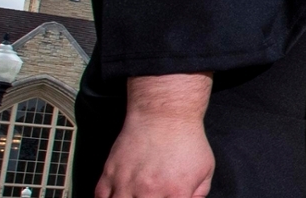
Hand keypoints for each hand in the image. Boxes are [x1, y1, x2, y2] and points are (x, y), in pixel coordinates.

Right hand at [98, 73, 214, 197]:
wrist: (163, 116)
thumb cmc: (187, 140)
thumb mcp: (205, 169)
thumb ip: (198, 194)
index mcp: (176, 192)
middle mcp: (149, 192)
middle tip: (150, 195)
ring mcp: (126, 184)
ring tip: (134, 196)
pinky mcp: (109, 174)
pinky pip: (100, 197)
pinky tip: (116, 196)